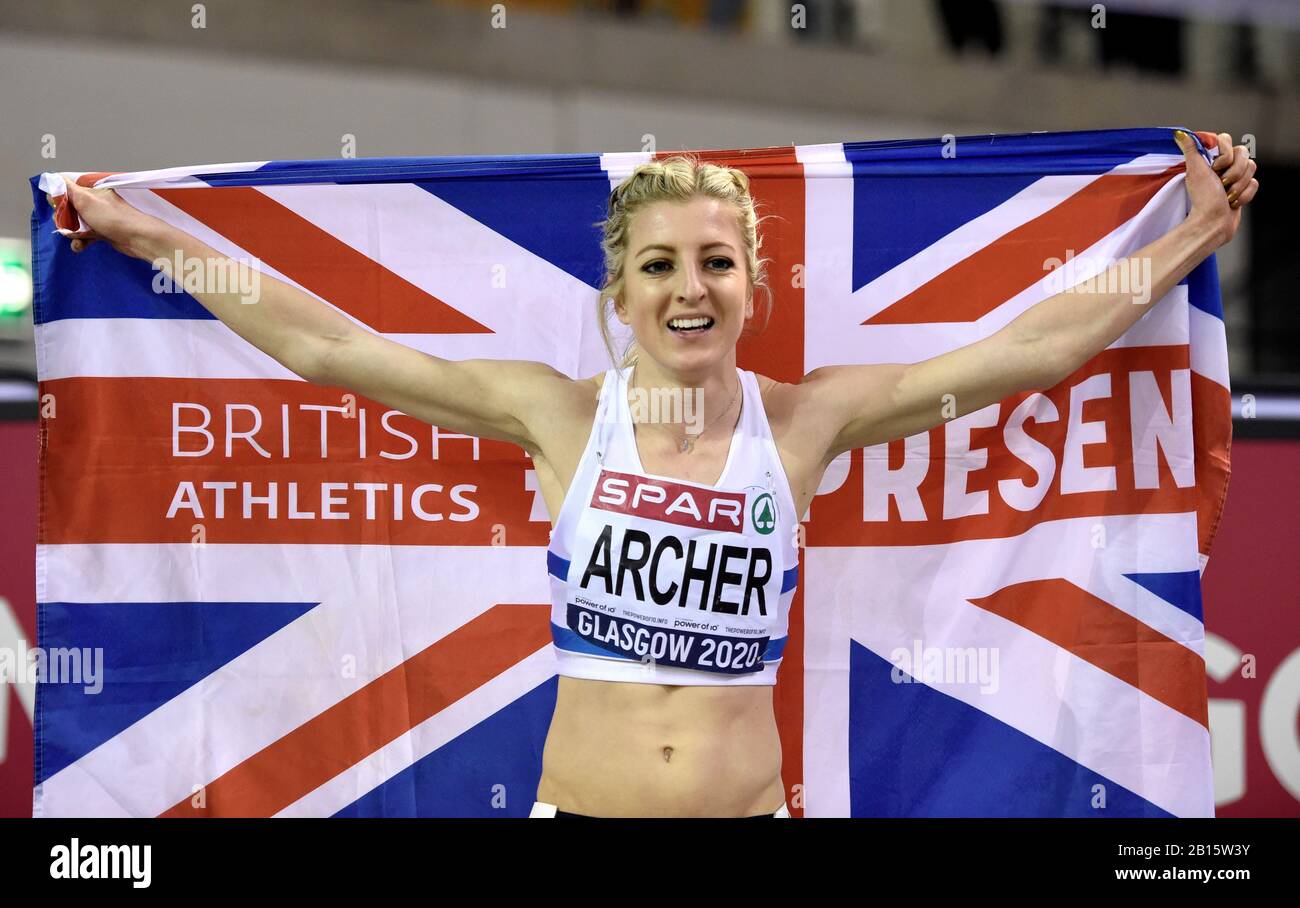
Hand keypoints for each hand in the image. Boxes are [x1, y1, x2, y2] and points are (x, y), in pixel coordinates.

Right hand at [46, 173, 165, 259]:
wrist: (138, 238)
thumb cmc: (113, 218)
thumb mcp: (86, 199)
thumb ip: (68, 188)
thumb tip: (53, 178)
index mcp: (92, 192)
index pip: (67, 191)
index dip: (59, 200)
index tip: (57, 207)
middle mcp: (95, 203)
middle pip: (69, 209)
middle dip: (64, 219)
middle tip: (66, 225)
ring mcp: (100, 219)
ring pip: (77, 224)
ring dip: (72, 233)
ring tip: (74, 238)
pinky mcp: (104, 233)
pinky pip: (86, 236)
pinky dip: (81, 241)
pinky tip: (80, 246)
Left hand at [1174, 131, 1258, 248]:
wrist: (1213, 222)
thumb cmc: (1202, 198)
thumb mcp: (1194, 171)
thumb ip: (1191, 150)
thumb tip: (1179, 134)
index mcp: (1210, 159)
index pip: (1227, 139)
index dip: (1225, 154)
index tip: (1215, 168)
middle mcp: (1223, 166)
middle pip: (1244, 153)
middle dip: (1234, 172)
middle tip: (1221, 184)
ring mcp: (1235, 177)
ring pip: (1252, 168)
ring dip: (1238, 185)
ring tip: (1225, 195)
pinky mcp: (1243, 189)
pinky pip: (1255, 183)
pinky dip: (1244, 195)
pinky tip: (1232, 202)